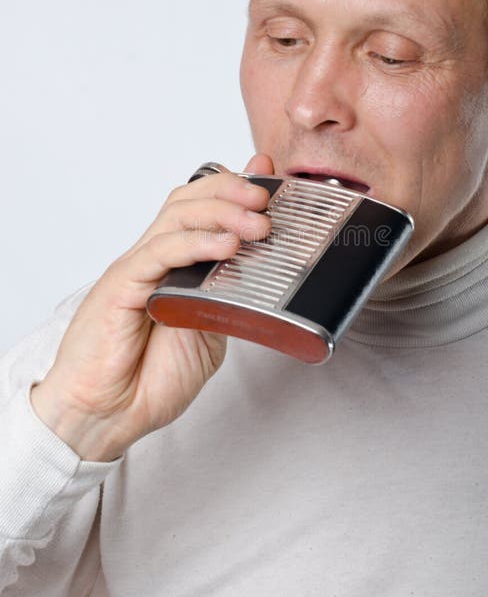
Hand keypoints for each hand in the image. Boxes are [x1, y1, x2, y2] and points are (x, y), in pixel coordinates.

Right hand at [30, 154, 274, 461]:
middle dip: (233, 190)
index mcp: (177, 265)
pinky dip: (195, 243)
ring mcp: (138, 269)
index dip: (236, 189)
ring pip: (177, 216)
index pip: (203, 208)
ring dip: (223, 211)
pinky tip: (225, 245)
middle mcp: (156, 259)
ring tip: (258, 221)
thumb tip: (263, 273)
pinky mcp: (123, 286)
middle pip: (190, 200)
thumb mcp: (211, 332)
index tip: (272, 180)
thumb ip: (232, 299)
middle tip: (268, 199)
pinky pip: (159, 252)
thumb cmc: (150, 379)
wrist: (107, 416)